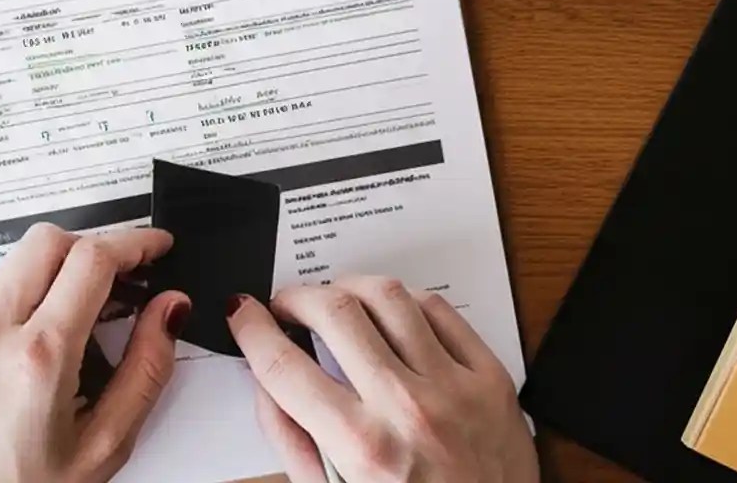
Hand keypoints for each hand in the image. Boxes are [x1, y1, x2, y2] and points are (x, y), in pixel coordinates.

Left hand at [0, 224, 190, 482]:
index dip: (135, 242)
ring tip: (87, 311)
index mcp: (37, 357)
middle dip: (96, 244)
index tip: (156, 247)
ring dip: (60, 267)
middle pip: (50, 238)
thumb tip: (169, 310)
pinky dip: (28, 291)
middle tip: (127, 272)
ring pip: (19, 257)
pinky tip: (45, 332)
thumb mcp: (104, 443)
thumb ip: (146, 368)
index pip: (92, 259)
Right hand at [227, 277, 537, 482]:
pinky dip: (406, 300)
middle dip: (296, 297)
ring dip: (349, 287)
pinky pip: (441, 309)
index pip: (285, 366)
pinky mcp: (491, 377)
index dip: (252, 330)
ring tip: (337, 300)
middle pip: (334, 312)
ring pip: (389, 296)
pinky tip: (392, 313)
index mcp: (363, 449)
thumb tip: (265, 379)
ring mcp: (455, 387)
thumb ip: (294, 438)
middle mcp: (408, 410)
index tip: (245, 315)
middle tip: (287, 305)